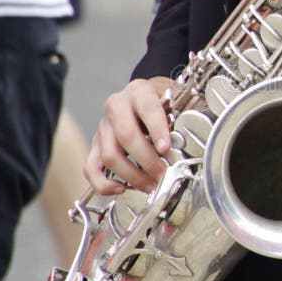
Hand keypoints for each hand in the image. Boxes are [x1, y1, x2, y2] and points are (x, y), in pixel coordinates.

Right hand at [84, 76, 171, 194]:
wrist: (144, 99)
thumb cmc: (161, 104)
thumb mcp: (174, 103)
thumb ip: (180, 119)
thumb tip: (190, 142)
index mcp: (139, 92)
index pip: (147, 109)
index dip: (157, 129)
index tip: (166, 148)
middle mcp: (117, 106)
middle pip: (126, 135)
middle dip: (147, 160)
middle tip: (162, 173)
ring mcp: (104, 126)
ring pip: (110, 155)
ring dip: (132, 175)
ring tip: (150, 185)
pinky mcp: (96, 145)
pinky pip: (91, 168)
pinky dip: (104, 183)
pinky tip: (121, 188)